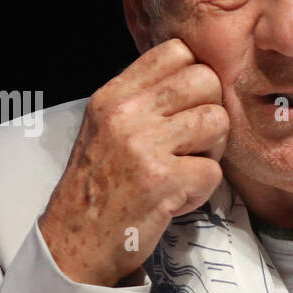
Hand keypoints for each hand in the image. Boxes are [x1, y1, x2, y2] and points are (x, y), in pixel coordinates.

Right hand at [38, 39, 227, 286]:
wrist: (75, 242)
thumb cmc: (98, 186)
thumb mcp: (107, 127)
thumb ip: (144, 99)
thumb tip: (197, 74)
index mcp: (113, 95)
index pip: (177, 50)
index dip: (196, 77)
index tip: (187, 107)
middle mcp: (126, 113)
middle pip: (206, 81)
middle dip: (211, 112)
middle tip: (193, 144)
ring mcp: (144, 146)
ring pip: (217, 121)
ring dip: (212, 151)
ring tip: (186, 169)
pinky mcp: (163, 180)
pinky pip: (214, 171)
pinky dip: (203, 190)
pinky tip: (178, 198)